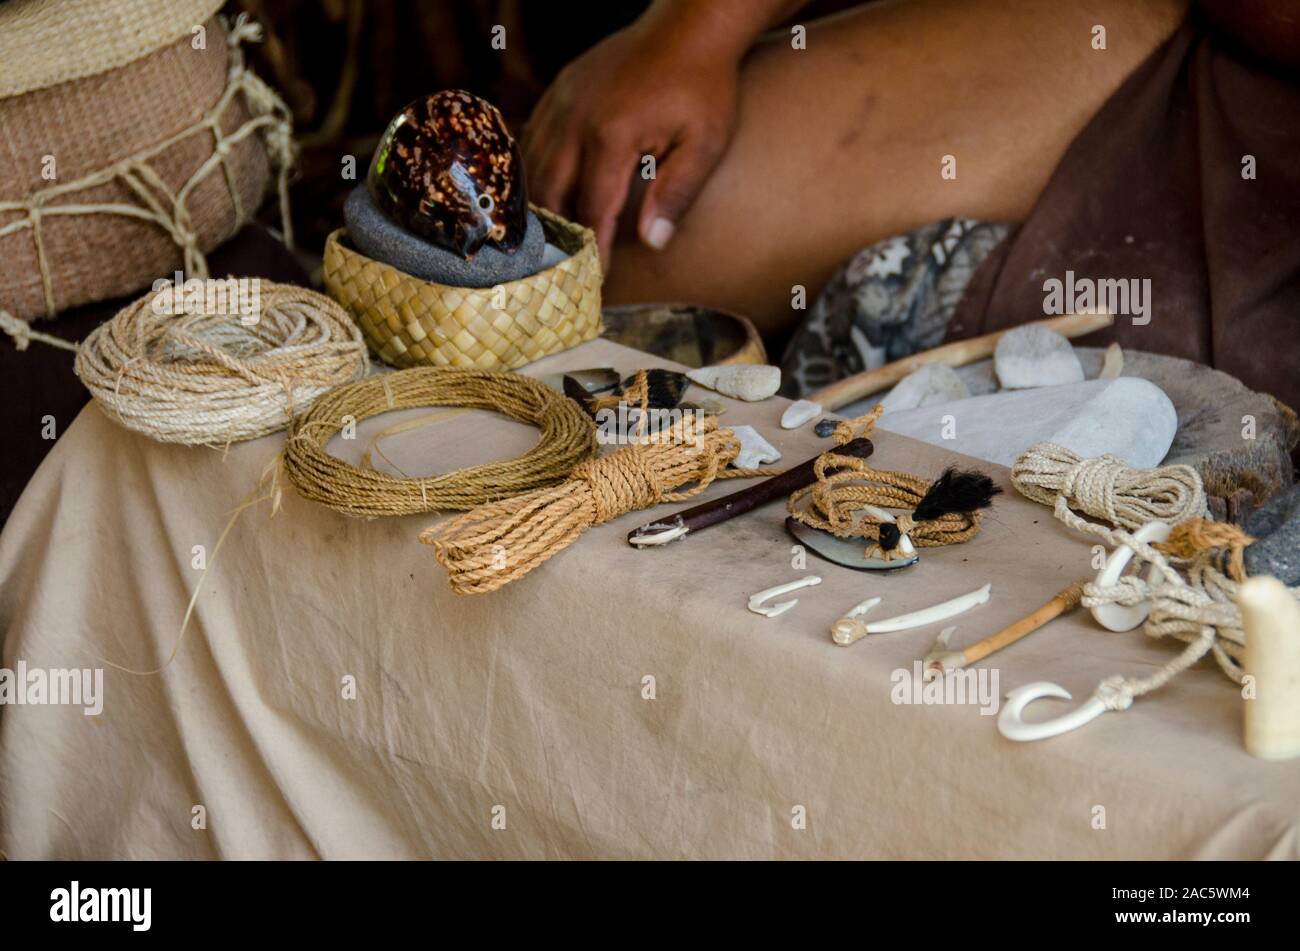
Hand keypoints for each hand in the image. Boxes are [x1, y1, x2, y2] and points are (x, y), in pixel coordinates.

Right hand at [522, 15, 740, 264]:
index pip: (591, 212)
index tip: (592, 283)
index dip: (591, 251)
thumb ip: (676, 194)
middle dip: (555, 237)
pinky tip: (545, 197)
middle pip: (549, 195)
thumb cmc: (703, 87)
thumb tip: (652, 243)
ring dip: (539, 209)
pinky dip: (533, 174)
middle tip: (563, 270)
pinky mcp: (558, 92)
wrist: (687, 28)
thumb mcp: (704, 143)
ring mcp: (561, 103)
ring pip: (532, 170)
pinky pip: (532, 141)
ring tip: (550, 243)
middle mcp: (575, 120)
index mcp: (612, 137)